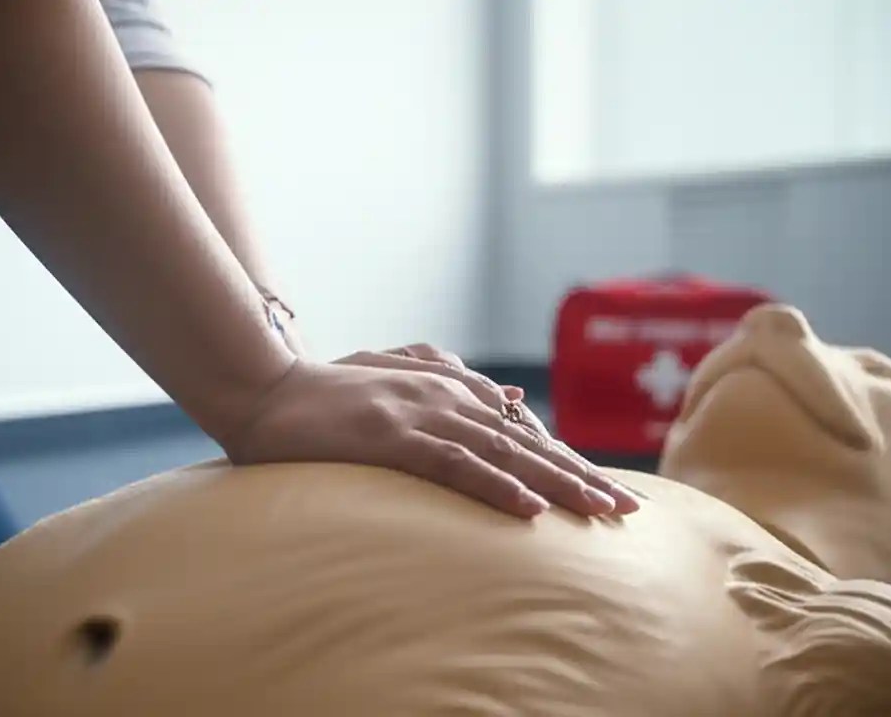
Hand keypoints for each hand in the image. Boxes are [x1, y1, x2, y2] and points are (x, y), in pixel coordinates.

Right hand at [219, 350, 639, 518]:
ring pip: (503, 453)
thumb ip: (451, 379)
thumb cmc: (326, 394)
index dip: (565, 460)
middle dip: (580, 476)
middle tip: (625, 508)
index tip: (604, 490)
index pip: (520, 431)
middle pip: (526, 442)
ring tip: (597, 511)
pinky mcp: (392, 436)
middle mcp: (444, 396)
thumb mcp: (395, 379)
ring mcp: (420, 414)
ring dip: (556, 484)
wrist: (264, 389)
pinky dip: (496, 487)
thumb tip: (511, 399)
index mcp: (447, 388)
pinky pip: (454, 465)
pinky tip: (529, 509)